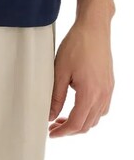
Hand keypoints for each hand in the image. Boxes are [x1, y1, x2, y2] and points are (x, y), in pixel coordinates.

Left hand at [48, 18, 114, 136]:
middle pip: (87, 125)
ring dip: (80, 122)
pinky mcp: (109, 84)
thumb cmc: (77, 44)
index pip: (76, 124)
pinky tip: (78, 105)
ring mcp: (108, 90)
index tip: (51, 133)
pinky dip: (90, 113)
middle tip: (53, 126)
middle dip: (69, 129)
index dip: (62, 132)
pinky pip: (102, 108)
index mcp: (90, 94)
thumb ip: (55, 96)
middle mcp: (102, 95)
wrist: (94, 27)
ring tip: (63, 116)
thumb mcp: (60, 70)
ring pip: (95, 118)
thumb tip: (50, 116)